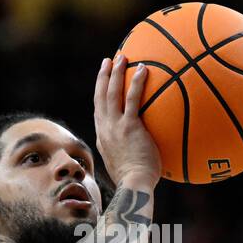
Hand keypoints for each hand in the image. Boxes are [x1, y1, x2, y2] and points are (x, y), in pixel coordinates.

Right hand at [94, 54, 160, 186]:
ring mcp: (114, 127)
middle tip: (108, 61)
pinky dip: (135, 82)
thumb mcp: (126, 166)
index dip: (99, 94)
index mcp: (102, 137)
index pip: (99, 111)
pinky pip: (132, 99)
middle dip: (103, 76)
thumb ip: (130, 153)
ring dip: (115, 73)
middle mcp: (104, 129)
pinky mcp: (128, 126)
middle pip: (100, 96)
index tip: (103, 82)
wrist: (134, 185)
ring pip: (111, 93)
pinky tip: (142, 69)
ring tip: (122, 57)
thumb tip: (144, 150)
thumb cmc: (136, 181)